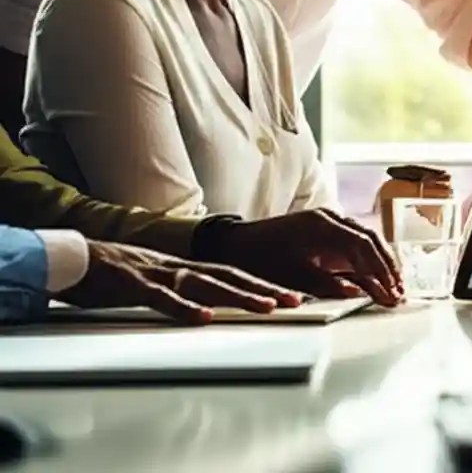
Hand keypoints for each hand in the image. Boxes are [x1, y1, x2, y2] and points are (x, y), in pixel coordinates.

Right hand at [58, 241, 303, 324]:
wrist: (70, 258)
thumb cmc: (115, 274)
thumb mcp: (159, 281)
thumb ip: (185, 289)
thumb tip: (214, 304)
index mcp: (186, 268)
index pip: (234, 275)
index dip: (264, 284)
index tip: (294, 296)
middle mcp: (178, 268)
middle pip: (230, 277)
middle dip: (264, 289)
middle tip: (296, 301)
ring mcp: (156, 274)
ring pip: (204, 285)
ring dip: (237, 296)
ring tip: (266, 307)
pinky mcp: (130, 283)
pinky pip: (160, 297)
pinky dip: (183, 308)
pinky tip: (203, 318)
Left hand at [201, 209, 403, 306]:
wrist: (235, 243)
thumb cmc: (260, 259)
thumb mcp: (292, 276)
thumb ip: (327, 284)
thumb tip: (359, 293)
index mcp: (323, 226)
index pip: (363, 247)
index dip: (381, 270)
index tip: (392, 291)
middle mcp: (330, 218)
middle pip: (370, 239)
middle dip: (387, 266)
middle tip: (399, 291)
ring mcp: (329, 222)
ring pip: (366, 238)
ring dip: (381, 261)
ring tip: (394, 285)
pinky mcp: (326, 230)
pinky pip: (355, 241)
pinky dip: (368, 258)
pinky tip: (376, 274)